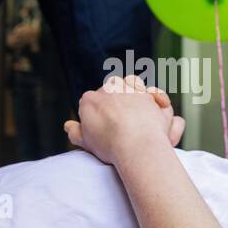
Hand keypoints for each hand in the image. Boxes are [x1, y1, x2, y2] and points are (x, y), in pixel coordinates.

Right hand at [64, 76, 184, 165]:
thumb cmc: (109, 145)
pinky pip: (156, 93)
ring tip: (136, 104)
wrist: (135, 145)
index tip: (102, 123)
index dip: (97, 110)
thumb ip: (75, 132)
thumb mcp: (85, 142)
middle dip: (114, 96)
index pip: (92, 100)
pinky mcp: (151, 96)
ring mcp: (132, 90)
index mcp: (90, 99)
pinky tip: (159, 104)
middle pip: (111, 86)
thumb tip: (68, 125)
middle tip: (119, 114)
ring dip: (133, 89)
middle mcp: (111, 89)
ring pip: (132, 82)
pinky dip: (158, 97)